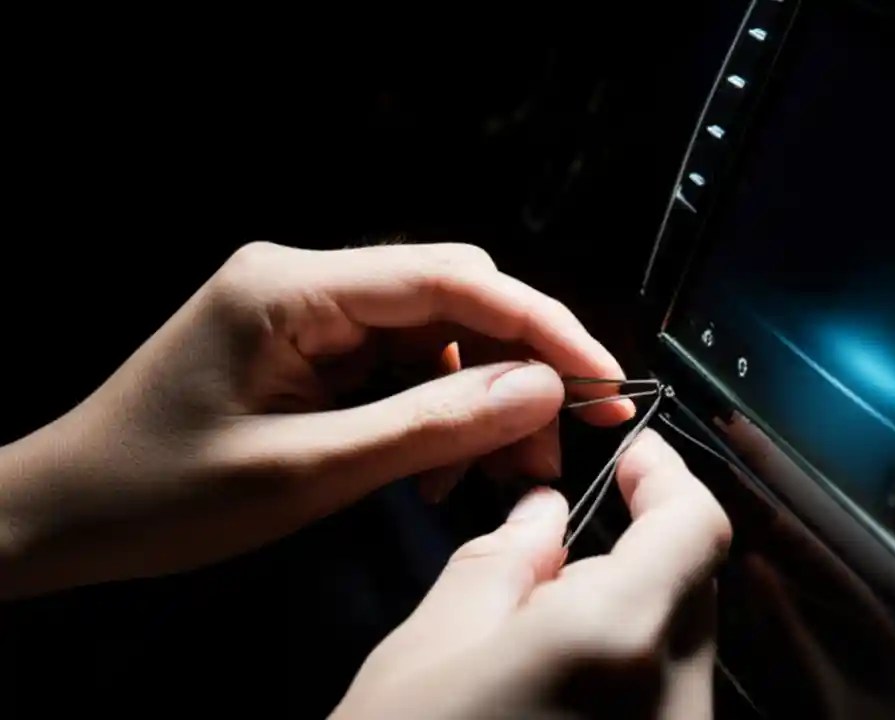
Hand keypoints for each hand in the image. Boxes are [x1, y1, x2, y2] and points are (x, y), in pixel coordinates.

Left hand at [0, 241, 631, 597]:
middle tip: (557, 443)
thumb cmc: (162, 495)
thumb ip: (433, 426)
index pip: (451, 280)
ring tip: (491, 477)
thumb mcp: (310, 470)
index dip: (541, 325)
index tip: (605, 377)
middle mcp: (305, 281)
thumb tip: (543, 389)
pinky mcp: (306, 347)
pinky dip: (433, 417)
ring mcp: (305, 312)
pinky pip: (398, 368)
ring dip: (476, 405)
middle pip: (451, 301)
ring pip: (434, 339)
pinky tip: (435, 475)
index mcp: (294, 289)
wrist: (64, 513)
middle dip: (515, 369)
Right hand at [332, 430, 731, 719]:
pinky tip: (550, 693)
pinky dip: (625, 674)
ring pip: (678, 651)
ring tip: (532, 636)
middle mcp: (677, 701)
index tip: (630, 457)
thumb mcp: (429, 649)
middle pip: (694, 588)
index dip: (666, 478)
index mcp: (619, 641)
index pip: (697, 527)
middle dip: (637, 549)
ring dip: (626, 617)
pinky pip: (664, 705)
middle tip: (554, 551)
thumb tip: (546, 514)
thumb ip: (504, 562)